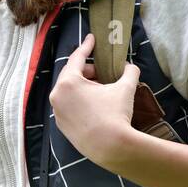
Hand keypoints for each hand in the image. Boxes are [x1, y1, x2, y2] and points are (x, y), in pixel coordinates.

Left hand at [47, 33, 136, 167]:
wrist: (111, 147)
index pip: (77, 58)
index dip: (87, 46)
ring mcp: (57, 111)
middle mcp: (57, 95)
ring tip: (101, 90)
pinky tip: (94, 105)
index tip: (92, 38)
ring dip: (83, 87)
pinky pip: (68, 106)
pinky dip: (79, 101)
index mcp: (68, 82)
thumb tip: (130, 66)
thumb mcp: (125, 89)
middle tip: (102, 71)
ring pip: (68, 91)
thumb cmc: (116, 114)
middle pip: (71, 75)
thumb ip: (129, 72)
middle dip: (87, 70)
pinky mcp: (61, 125)